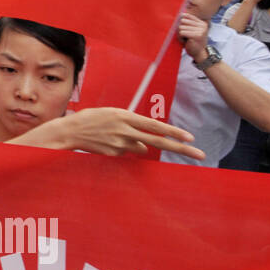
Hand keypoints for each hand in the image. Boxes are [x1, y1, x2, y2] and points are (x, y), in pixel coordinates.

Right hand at [30, 107, 205, 159]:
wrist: (69, 131)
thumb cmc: (91, 119)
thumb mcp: (112, 115)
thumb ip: (131, 126)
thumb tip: (145, 146)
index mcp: (125, 116)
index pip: (155, 126)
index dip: (174, 132)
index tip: (190, 137)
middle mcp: (126, 131)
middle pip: (159, 142)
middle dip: (181, 148)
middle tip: (200, 154)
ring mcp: (120, 144)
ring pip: (139, 147)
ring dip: (134, 144)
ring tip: (113, 135)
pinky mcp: (114, 154)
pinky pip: (126, 152)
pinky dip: (121, 148)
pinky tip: (106, 141)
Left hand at [176, 12, 209, 58]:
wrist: (199, 53)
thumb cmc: (193, 41)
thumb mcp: (192, 30)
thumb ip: (189, 22)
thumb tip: (180, 14)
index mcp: (202, 23)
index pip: (188, 16)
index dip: (182, 22)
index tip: (184, 29)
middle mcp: (202, 25)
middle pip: (183, 21)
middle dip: (180, 29)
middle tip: (185, 36)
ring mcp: (200, 30)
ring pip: (181, 27)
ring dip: (180, 35)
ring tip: (186, 39)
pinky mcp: (196, 36)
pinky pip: (181, 33)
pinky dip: (180, 38)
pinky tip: (185, 42)